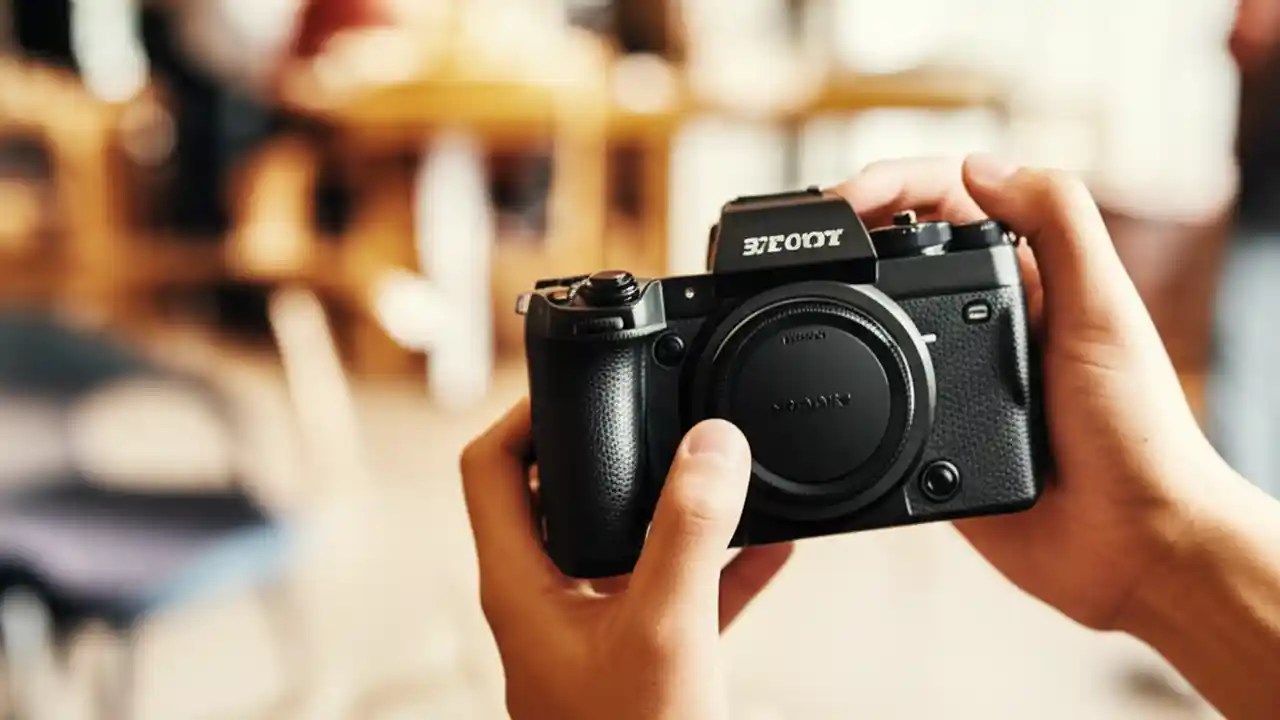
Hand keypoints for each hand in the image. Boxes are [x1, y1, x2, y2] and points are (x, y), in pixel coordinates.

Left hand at [460, 403, 791, 719]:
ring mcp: (592, 632)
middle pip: (559, 495)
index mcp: (522, 586)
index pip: (488, 470)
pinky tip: (774, 545)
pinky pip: (677, 591)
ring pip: (625, 542)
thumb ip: (690, 534)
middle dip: (611, 448)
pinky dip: (719, 564)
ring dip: (670, 504)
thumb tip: (714, 445)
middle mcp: (548, 602)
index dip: (522, 413)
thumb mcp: (667, 629)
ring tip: (722, 466)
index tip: (576, 382)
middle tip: (661, 409)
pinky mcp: (640, 662)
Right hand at [834, 156, 1246, 629]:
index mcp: (1026, 277)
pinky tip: (820, 371)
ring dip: (835, 297)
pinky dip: (841, 381)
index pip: (946, 201)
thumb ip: (1057, 226)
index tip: (844, 199)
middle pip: (898, 252)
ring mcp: (949, 378)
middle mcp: (983, 320)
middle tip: (801, 238)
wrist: (1129, 547)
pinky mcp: (925, 436)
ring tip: (792, 288)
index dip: (891, 183)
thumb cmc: (1136, 430)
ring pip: (876, 323)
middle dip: (845, 231)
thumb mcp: (1103, 311)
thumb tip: (982, 162)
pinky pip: (872, 400)